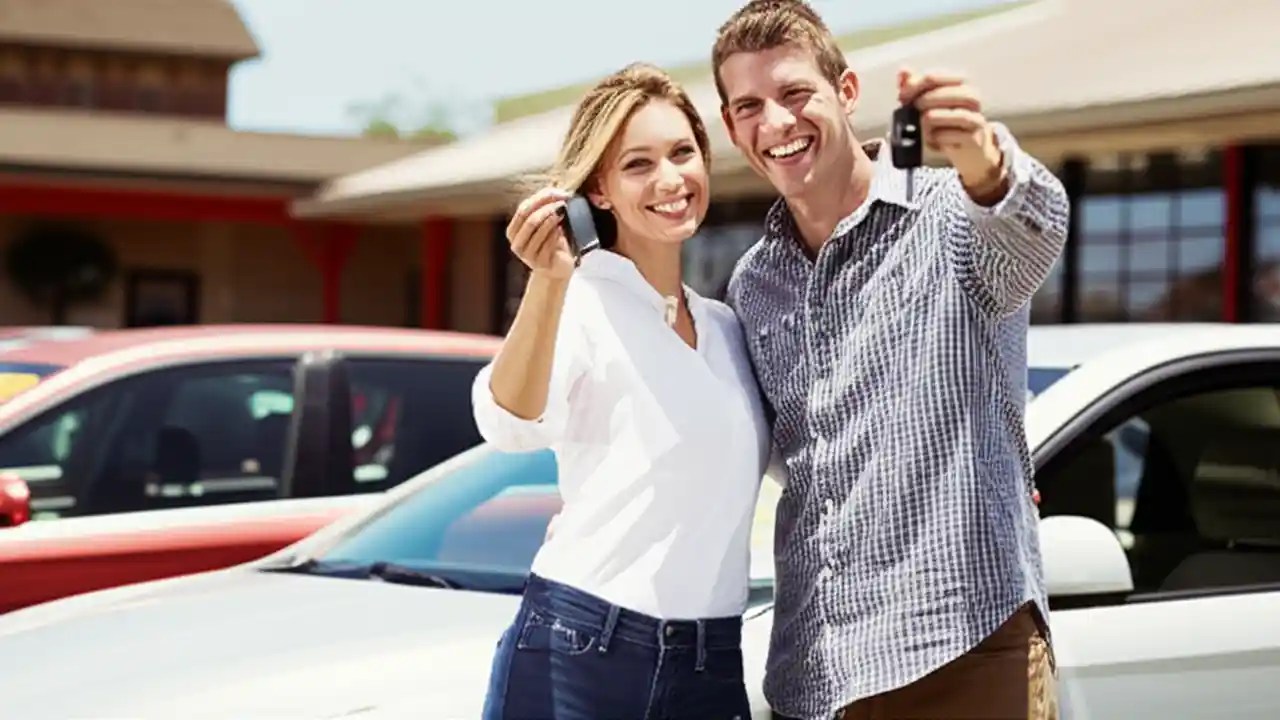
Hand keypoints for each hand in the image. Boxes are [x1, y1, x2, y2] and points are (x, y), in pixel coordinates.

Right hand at [507, 187, 576, 279]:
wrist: (557, 268)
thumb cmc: (551, 243)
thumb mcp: (544, 223)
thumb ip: (544, 207)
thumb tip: (556, 191)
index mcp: (513, 231)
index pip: (523, 209)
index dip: (541, 199)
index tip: (558, 193)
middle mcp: (516, 243)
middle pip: (530, 219)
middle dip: (548, 209)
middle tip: (562, 204)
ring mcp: (526, 255)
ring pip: (539, 231)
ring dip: (553, 220)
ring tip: (563, 215)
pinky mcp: (539, 263)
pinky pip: (548, 244)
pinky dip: (556, 234)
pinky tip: (561, 231)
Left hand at [897, 68, 1005, 199]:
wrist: (966, 149)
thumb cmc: (944, 123)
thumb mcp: (926, 104)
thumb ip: (915, 88)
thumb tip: (903, 71)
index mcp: (960, 85)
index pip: (939, 76)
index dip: (917, 84)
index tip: (902, 96)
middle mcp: (972, 99)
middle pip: (954, 92)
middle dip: (928, 99)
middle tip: (913, 108)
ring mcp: (975, 119)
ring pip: (960, 115)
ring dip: (936, 117)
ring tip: (922, 122)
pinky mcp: (974, 139)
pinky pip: (958, 135)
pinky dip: (941, 136)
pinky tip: (931, 137)